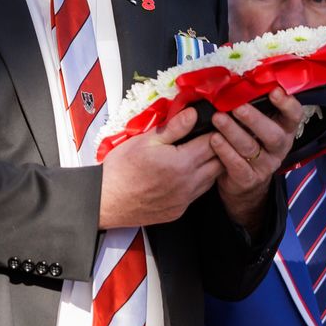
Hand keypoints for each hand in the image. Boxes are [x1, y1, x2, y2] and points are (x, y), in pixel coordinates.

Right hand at [99, 107, 222, 228]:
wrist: (106, 200)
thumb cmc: (121, 170)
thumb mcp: (145, 141)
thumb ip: (174, 128)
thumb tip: (193, 114)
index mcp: (182, 163)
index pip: (213, 143)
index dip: (214, 131)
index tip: (211, 124)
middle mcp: (188, 184)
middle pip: (219, 163)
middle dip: (217, 148)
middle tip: (206, 138)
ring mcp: (184, 200)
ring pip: (212, 179)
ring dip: (209, 166)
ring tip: (196, 155)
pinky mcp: (179, 211)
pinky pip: (197, 194)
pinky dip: (197, 182)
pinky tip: (184, 174)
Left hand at [208, 87, 303, 230]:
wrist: (243, 182)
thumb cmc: (248, 141)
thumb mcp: (256, 124)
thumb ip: (253, 106)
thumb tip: (236, 79)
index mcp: (284, 129)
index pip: (294, 115)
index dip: (287, 104)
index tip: (274, 90)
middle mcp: (279, 147)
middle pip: (273, 134)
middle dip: (255, 119)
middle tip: (237, 106)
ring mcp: (265, 165)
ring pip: (251, 148)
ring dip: (233, 132)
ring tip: (218, 118)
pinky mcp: (249, 179)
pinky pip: (238, 165)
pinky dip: (225, 151)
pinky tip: (213, 140)